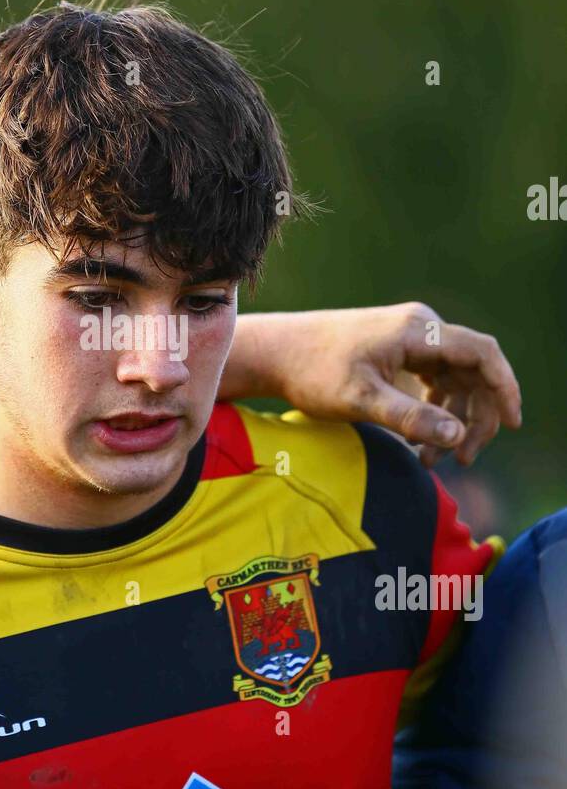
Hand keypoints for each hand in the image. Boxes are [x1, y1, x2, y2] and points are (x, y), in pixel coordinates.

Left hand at [228, 303, 520, 465]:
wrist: (277, 353)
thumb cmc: (313, 372)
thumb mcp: (361, 400)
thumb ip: (410, 418)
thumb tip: (457, 435)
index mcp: (418, 329)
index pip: (482, 353)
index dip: (505, 387)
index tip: (513, 423)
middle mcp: (421, 328)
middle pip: (473, 372)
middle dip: (475, 418)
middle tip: (462, 459)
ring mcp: (411, 339)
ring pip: (455, 382)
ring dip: (452, 422)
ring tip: (430, 460)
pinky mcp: (399, 352)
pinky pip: (434, 383)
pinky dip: (433, 413)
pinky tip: (419, 444)